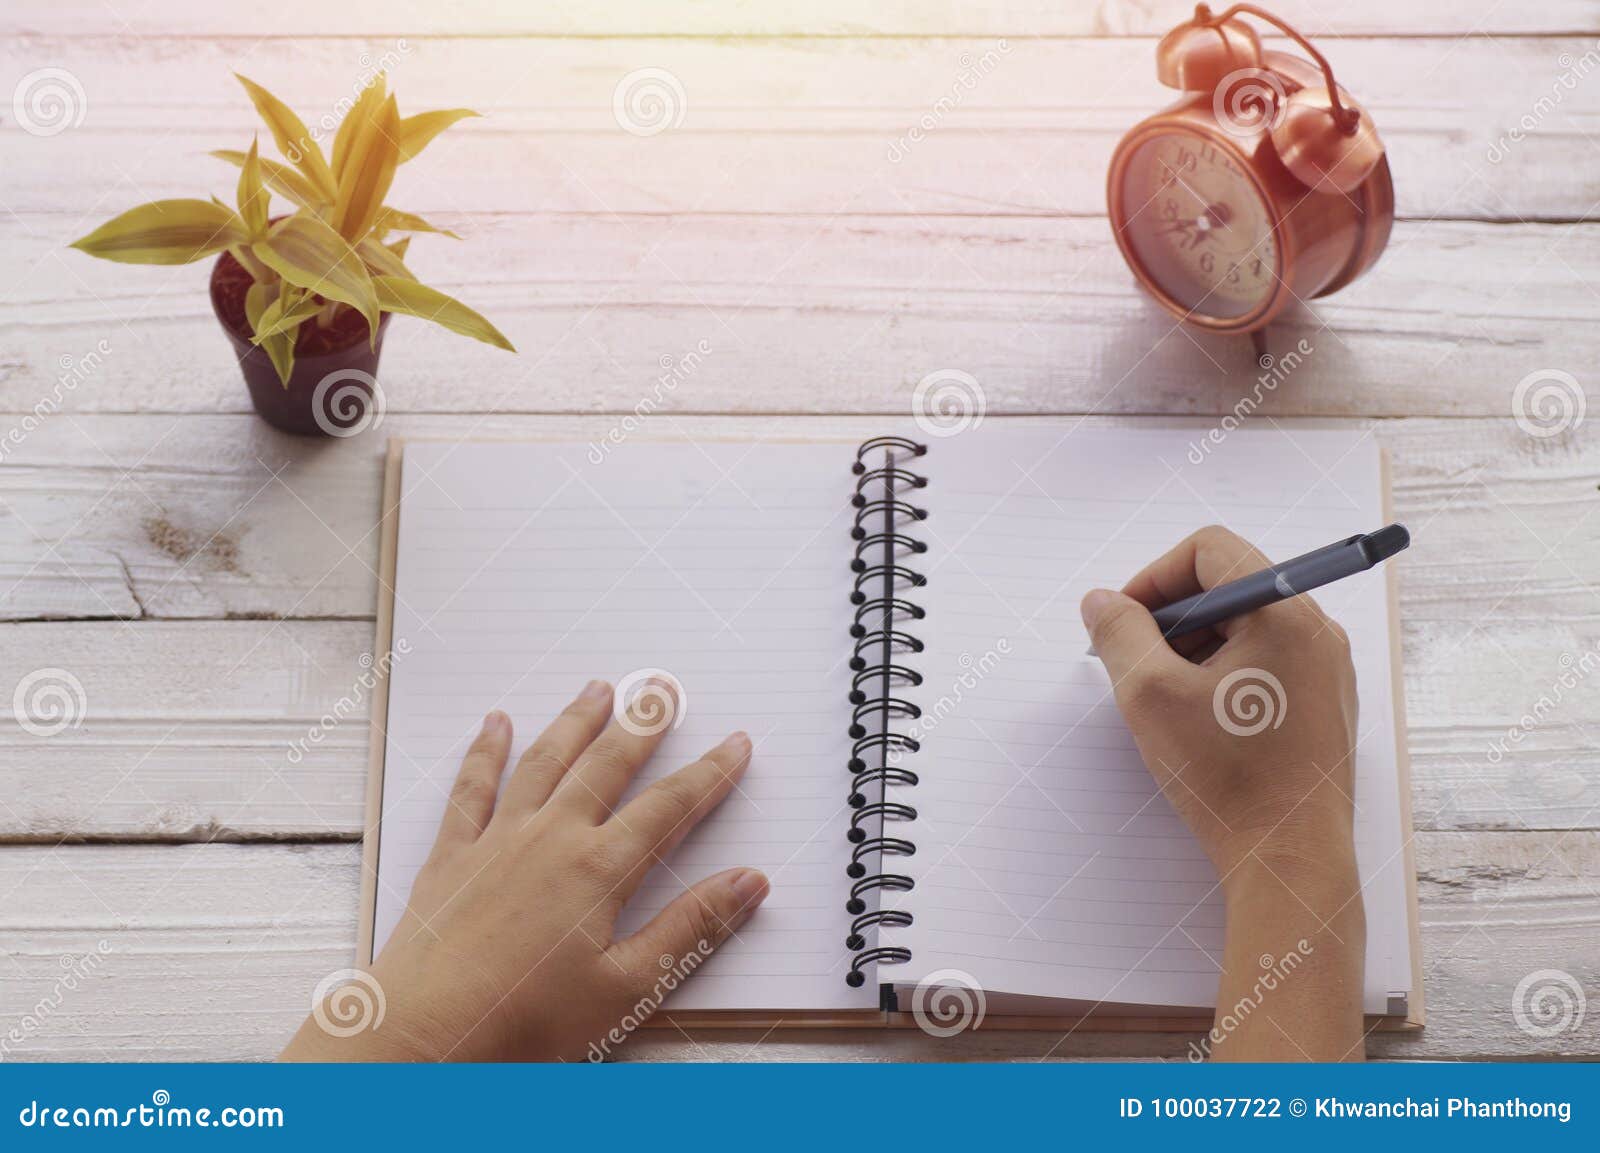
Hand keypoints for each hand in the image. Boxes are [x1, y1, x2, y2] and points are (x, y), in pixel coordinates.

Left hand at [280, 679, 768, 1062]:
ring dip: (575, 721)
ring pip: (545, 761)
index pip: (670, 807)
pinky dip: (485, 751)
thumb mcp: (628, 987)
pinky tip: (495, 723)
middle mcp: (551, 838)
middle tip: (663, 688)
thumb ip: (691, 928)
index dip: (709, 773)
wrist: (428, 1032)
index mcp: (600, 869)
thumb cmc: (526, 1021)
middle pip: (607, 765)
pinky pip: (472, 787)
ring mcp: (498, 839)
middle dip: (642, 722)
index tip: (735, 744)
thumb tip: (749, 883)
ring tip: (597, 688)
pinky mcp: (452, 854)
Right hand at [1080, 526, 1366, 1060]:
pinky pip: (1267, 662)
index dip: (1154, 576)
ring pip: (1247, 626)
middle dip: (1171, 615)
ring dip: (1194, 647)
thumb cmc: (1227, 778)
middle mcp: (1316, 630)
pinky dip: (1223, 674)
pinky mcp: (1326, 706)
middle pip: (1230, 585)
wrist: (1289, 859)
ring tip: (1163, 698)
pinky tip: (1199, 721)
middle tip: (1133, 662)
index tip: (1123, 621)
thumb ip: (1119, 633)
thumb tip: (1102, 601)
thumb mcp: (1149, 695)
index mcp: (1284, 612)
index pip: (1210, 549)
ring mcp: (1328, 670)